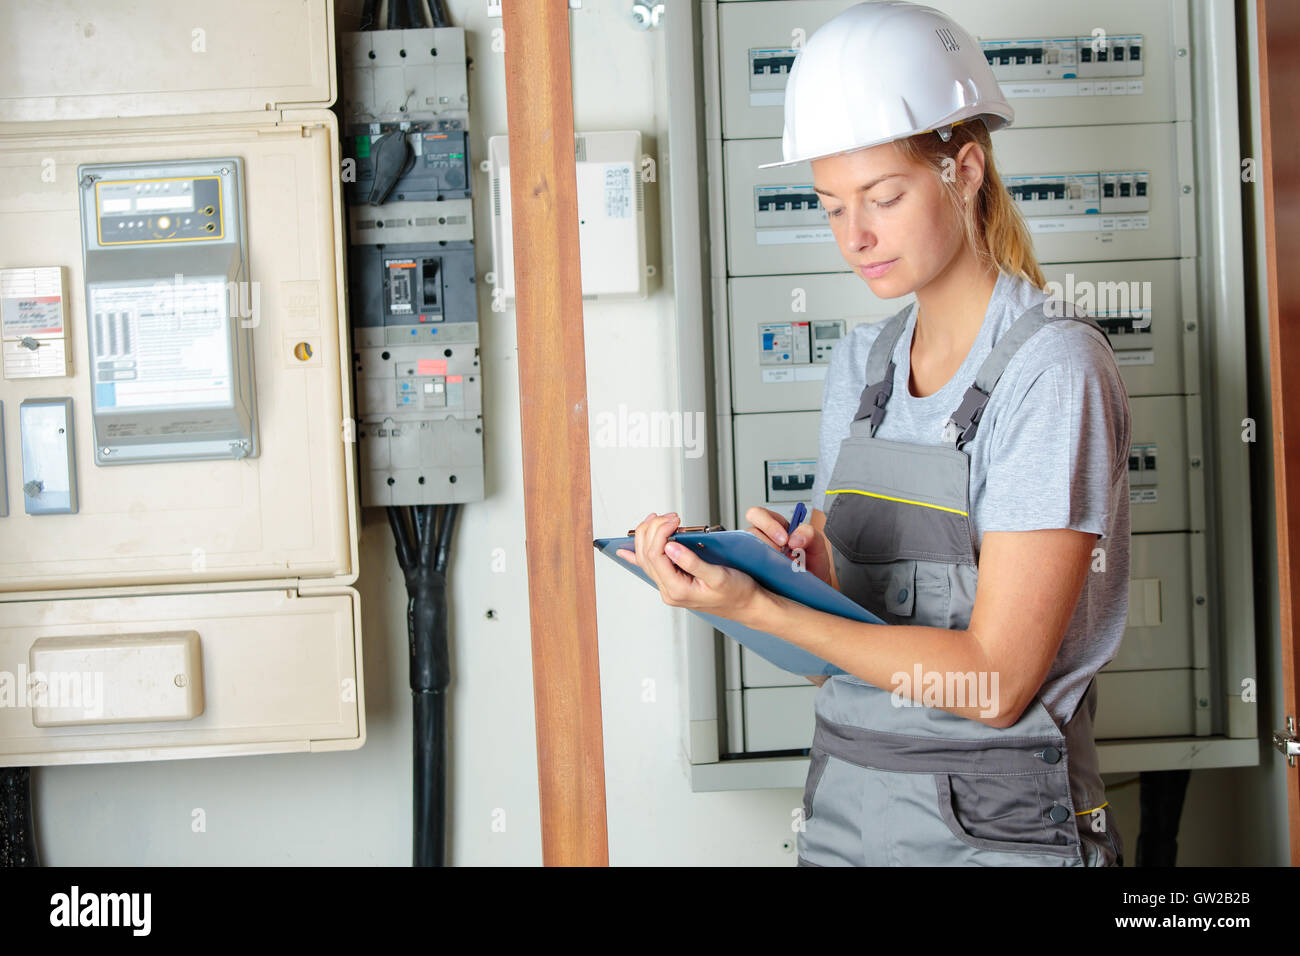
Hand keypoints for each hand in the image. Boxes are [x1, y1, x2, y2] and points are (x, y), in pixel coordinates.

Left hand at [616, 512, 765, 622]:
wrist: (747, 606)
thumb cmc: (738, 593)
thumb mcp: (719, 576)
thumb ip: (692, 562)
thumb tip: (671, 547)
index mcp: (678, 590)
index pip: (656, 555)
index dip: (660, 532)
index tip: (674, 519)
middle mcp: (669, 591)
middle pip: (646, 555)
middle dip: (653, 530)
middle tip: (670, 516)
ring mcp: (669, 588)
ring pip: (645, 559)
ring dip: (647, 536)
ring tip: (656, 520)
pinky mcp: (674, 583)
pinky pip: (650, 567)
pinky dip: (636, 557)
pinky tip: (624, 551)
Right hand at [744, 506, 834, 587]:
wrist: (814, 585)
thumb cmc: (812, 563)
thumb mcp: (817, 545)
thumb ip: (809, 534)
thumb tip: (793, 540)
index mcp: (774, 525)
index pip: (758, 514)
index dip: (768, 525)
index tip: (784, 540)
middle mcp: (761, 539)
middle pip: (750, 533)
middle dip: (768, 544)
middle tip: (783, 556)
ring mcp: (755, 556)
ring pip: (747, 552)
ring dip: (766, 560)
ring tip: (783, 569)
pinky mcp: (753, 572)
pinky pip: (748, 570)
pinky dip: (761, 572)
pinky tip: (774, 577)